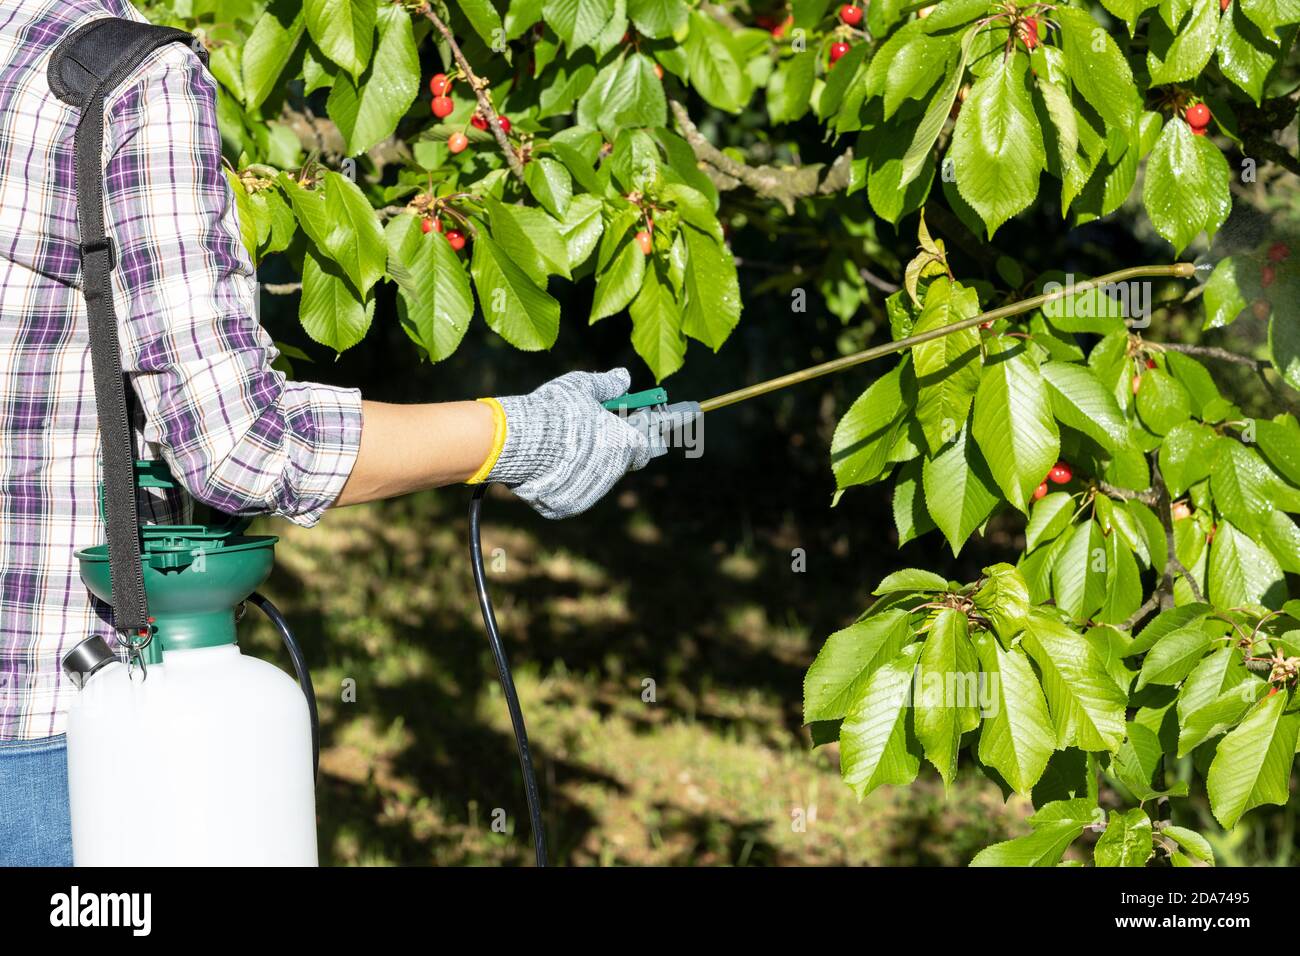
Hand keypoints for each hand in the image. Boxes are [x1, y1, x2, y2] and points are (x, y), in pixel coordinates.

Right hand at [485, 368, 651, 518]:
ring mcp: (589, 494)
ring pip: (591, 481)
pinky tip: (546, 466)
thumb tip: (624, 377)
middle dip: (604, 451)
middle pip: (615, 464)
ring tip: (558, 448)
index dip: (632, 437)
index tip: (620, 428)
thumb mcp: (583, 386)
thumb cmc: (557, 410)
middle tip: (583, 435)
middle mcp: (612, 474)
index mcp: (625, 445)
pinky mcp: (565, 507)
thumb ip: (607, 384)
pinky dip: (561, 483)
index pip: (642, 448)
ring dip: (582, 468)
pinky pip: (567, 495)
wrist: (520, 439)